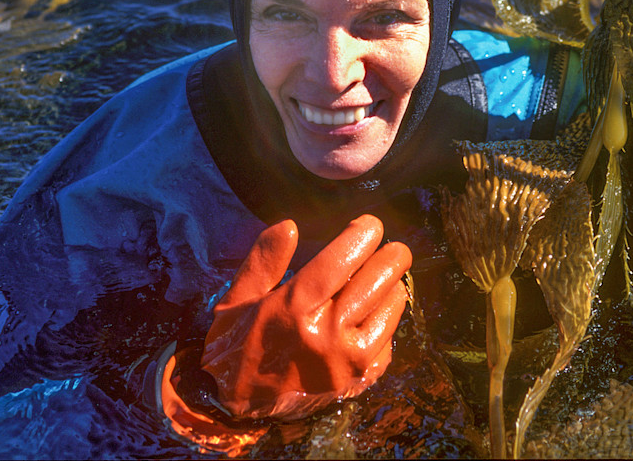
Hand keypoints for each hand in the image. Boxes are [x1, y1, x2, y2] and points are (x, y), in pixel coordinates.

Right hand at [200, 215, 411, 419]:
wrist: (236, 409)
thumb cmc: (237, 345)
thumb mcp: (237, 298)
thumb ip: (263, 260)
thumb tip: (289, 225)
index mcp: (293, 309)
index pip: (339, 263)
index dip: (360, 237)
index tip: (371, 224)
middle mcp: (325, 335)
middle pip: (374, 284)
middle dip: (392, 258)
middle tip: (395, 248)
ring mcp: (345, 362)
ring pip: (389, 312)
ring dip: (393, 289)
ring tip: (388, 277)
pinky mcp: (356, 382)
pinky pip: (387, 343)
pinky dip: (386, 324)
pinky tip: (377, 313)